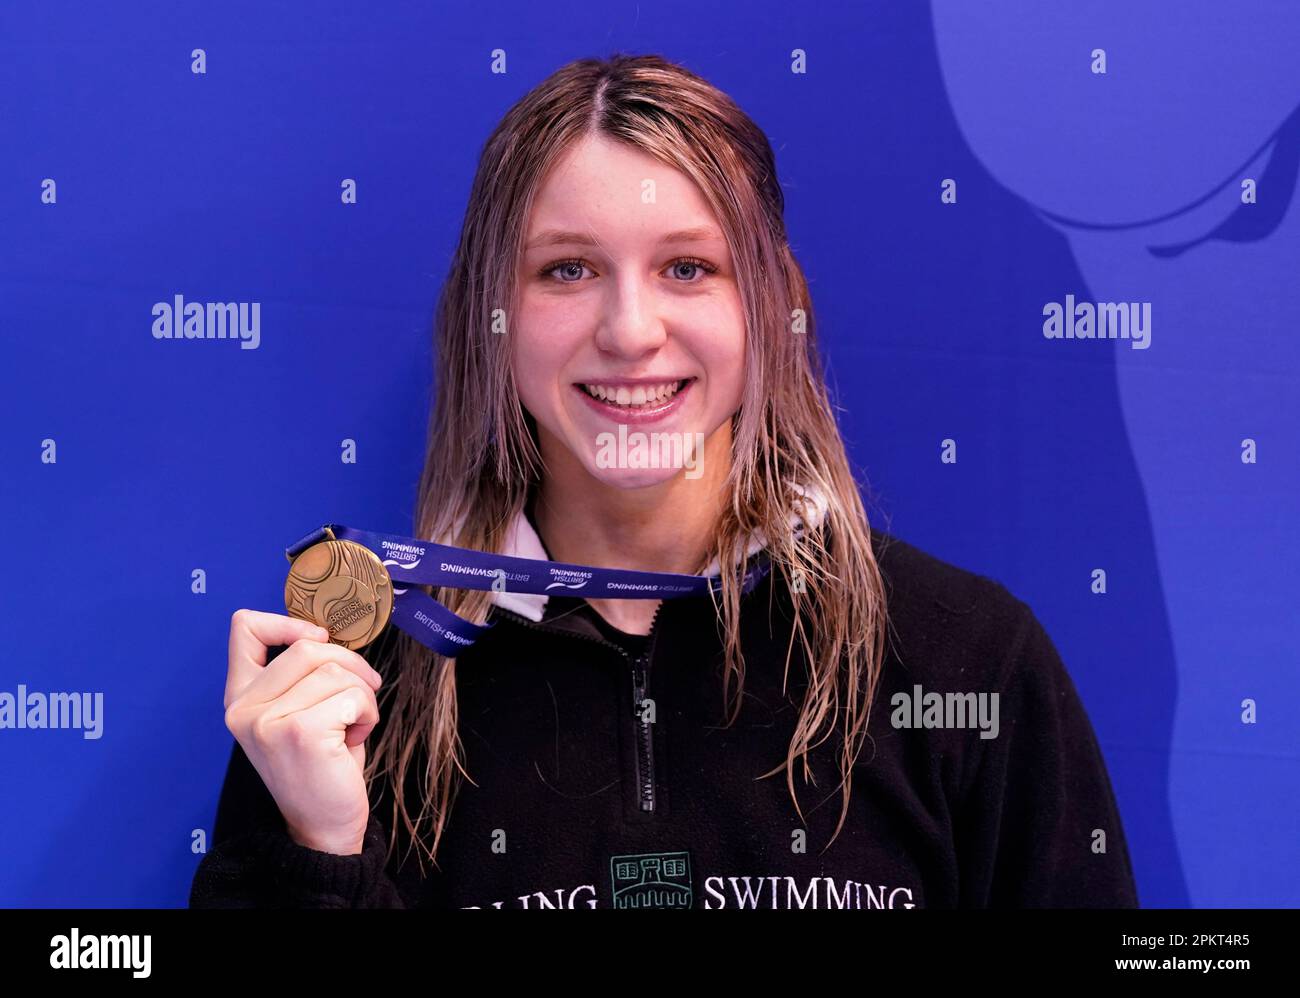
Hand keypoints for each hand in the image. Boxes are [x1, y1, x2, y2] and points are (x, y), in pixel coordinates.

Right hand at [223, 609, 383, 854]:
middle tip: (360, 696)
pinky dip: (368, 713)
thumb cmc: (321, 763)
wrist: (323, 827)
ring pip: (336, 670)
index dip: (288, 623)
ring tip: (351, 725)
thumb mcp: (297, 711)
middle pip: (308, 647)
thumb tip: (322, 634)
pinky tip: (354, 739)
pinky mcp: (300, 733)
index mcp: (240, 697)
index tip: (319, 641)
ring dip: (362, 694)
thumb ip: (296, 674)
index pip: (245, 628)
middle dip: (350, 665)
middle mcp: (244, 708)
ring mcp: (267, 721)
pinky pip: (353, 695)